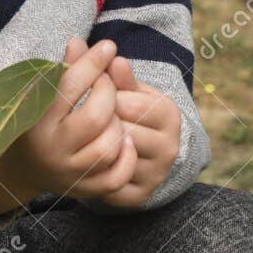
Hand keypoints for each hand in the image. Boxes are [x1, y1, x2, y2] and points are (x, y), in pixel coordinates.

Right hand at [0, 35, 138, 213]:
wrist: (21, 166)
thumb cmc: (34, 118)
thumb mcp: (40, 93)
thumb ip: (62, 69)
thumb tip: (79, 41)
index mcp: (35, 119)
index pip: (69, 86)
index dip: (93, 63)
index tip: (108, 46)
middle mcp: (51, 148)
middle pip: (95, 117)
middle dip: (108, 94)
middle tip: (107, 84)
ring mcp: (68, 173)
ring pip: (108, 148)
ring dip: (118, 126)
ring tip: (113, 114)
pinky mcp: (83, 190)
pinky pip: (115, 178)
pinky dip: (126, 158)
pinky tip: (124, 141)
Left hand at [88, 52, 180, 208]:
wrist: (147, 152)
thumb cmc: (132, 111)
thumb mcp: (129, 90)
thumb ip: (117, 75)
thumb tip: (113, 58)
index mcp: (168, 114)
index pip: (126, 103)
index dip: (102, 98)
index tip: (93, 96)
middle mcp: (168, 146)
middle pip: (120, 131)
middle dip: (98, 123)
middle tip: (83, 119)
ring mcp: (156, 173)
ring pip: (115, 158)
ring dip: (94, 147)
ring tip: (86, 138)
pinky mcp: (140, 195)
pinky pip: (111, 186)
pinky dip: (96, 174)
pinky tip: (90, 161)